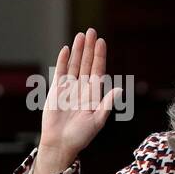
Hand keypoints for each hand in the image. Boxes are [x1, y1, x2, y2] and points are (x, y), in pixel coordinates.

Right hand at [33, 28, 121, 173]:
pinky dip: (63, 60)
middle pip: (86, 63)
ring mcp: (69, 88)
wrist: (60, 143)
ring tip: (80, 35)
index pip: (98, 70)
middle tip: (91, 31)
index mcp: (94, 94)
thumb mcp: (97, 121)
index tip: (101, 42)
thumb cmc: (81, 136)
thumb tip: (118, 90)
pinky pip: (60, 72)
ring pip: (74, 64)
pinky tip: (67, 49)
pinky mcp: (56, 90)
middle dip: (89, 48)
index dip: (100, 56)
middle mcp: (83, 88)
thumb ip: (107, 105)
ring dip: (78, 50)